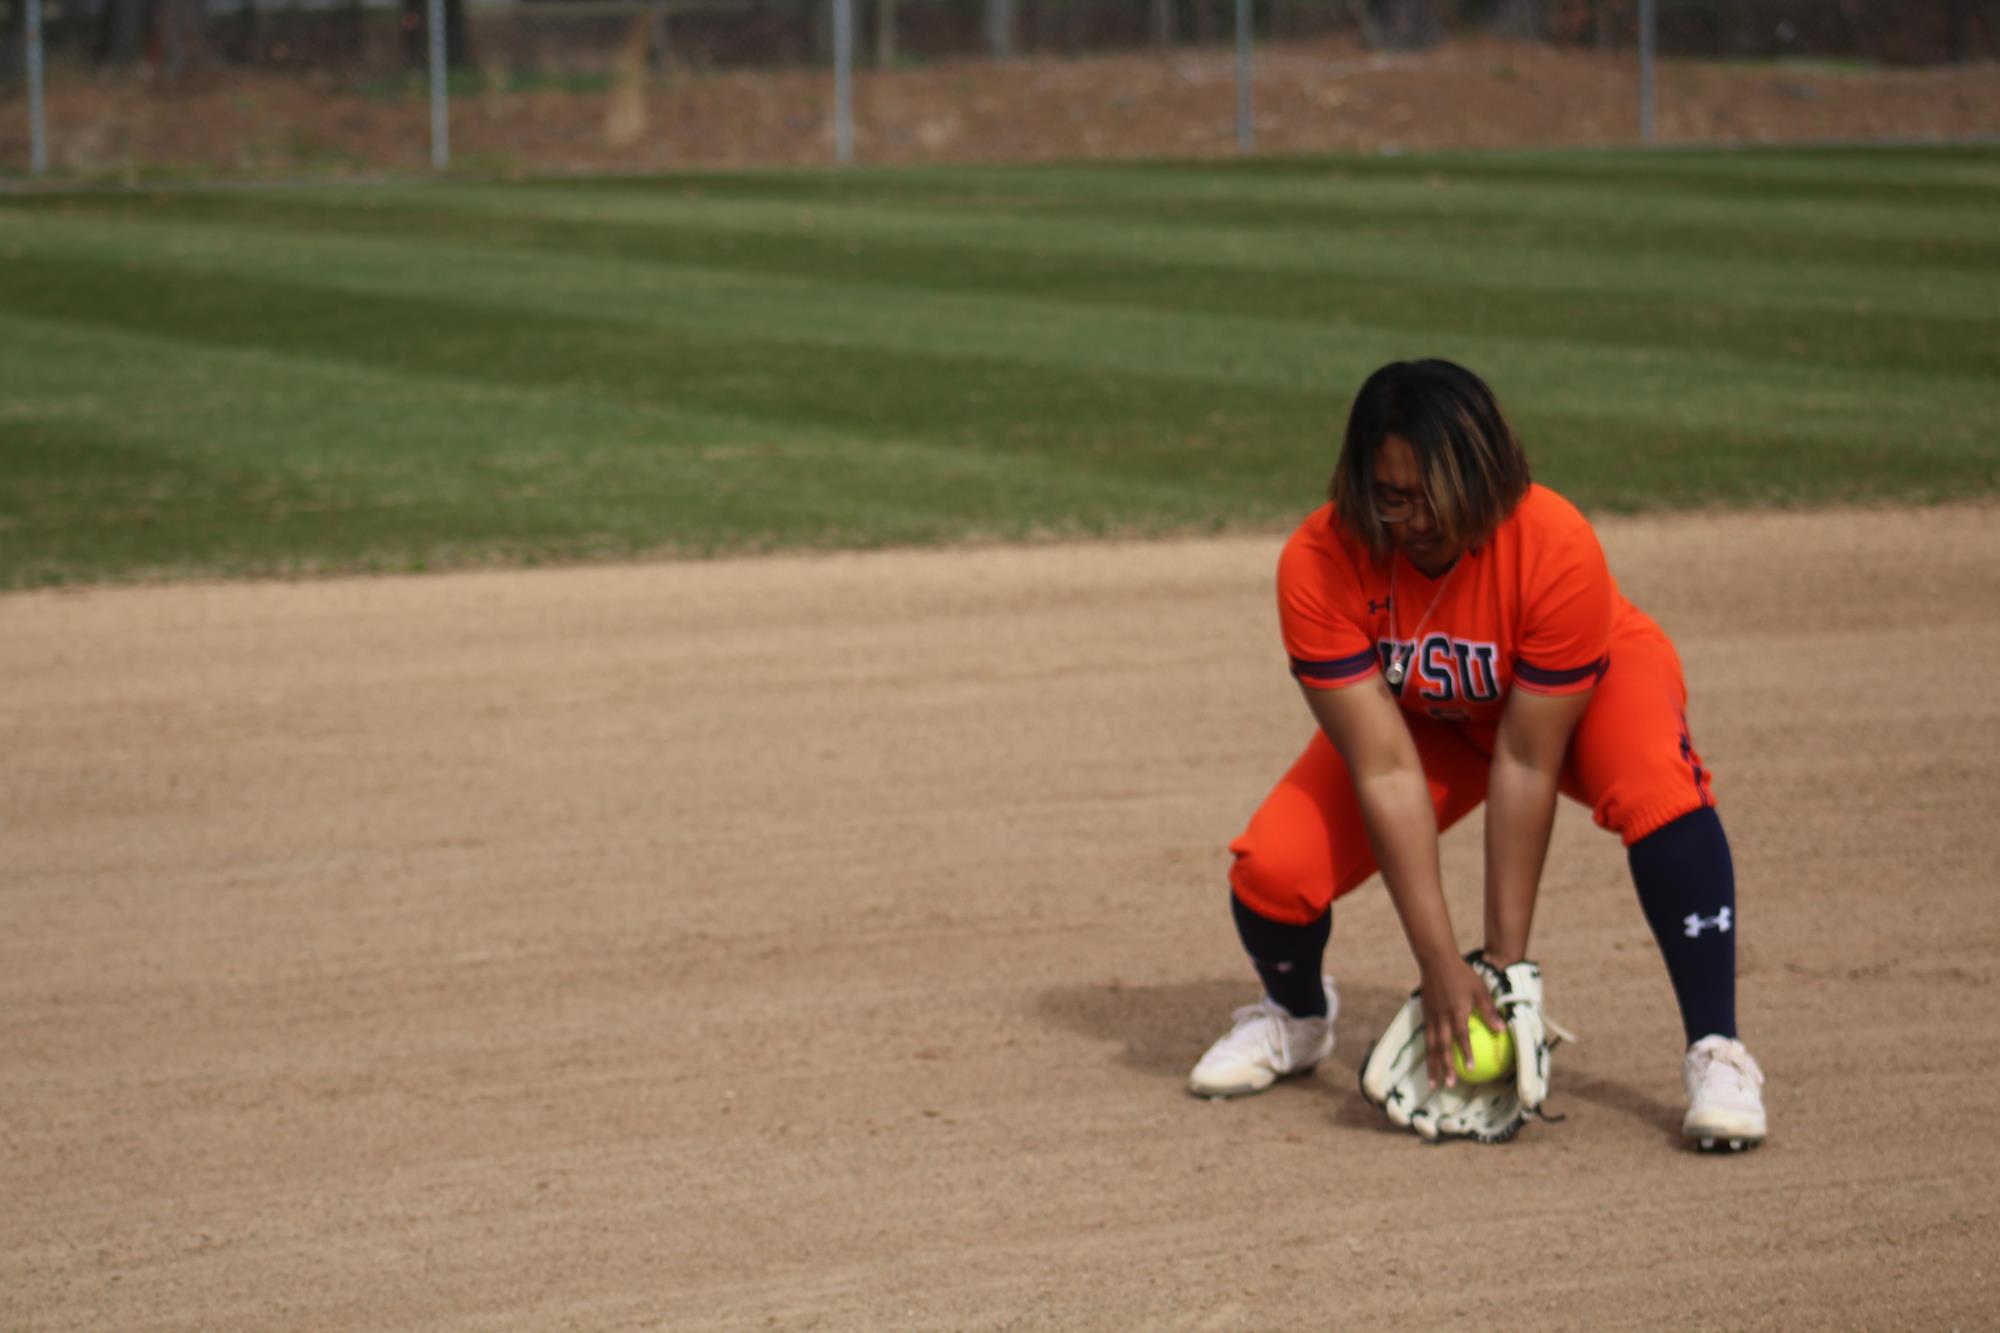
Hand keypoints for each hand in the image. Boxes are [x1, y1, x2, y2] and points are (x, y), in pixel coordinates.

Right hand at [1416, 952, 1506, 1089]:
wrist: (1436, 960)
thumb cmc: (1462, 974)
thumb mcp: (1480, 989)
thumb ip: (1489, 1010)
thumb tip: (1502, 1029)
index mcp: (1457, 1011)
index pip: (1462, 1037)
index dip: (1467, 1053)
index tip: (1471, 1069)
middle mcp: (1442, 1017)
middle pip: (1443, 1047)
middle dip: (1445, 1067)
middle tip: (1449, 1084)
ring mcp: (1432, 1016)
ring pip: (1431, 1046)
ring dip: (1432, 1065)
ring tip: (1433, 1082)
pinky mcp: (1425, 1014)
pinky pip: (1427, 1037)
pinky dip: (1428, 1051)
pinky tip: (1430, 1060)